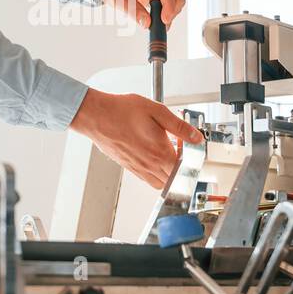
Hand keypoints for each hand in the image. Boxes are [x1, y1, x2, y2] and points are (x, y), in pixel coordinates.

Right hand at [70, 88, 203, 188]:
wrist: (96, 115)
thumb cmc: (121, 111)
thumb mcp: (157, 111)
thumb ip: (179, 127)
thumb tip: (195, 137)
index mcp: (159, 152)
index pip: (184, 166)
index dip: (190, 157)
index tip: (188, 145)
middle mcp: (149, 164)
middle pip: (174, 178)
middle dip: (180, 167)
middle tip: (178, 149)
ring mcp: (137, 168)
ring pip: (160, 182)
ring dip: (168, 173)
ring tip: (166, 154)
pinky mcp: (128, 166)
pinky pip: (147, 179)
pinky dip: (155, 174)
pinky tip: (152, 156)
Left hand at [85, 0, 185, 29]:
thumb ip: (132, 11)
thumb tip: (147, 24)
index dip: (168, 8)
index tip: (164, 22)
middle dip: (170, 13)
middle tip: (157, 26)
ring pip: (175, 1)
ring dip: (168, 14)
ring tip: (152, 23)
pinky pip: (169, 3)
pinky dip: (164, 13)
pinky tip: (152, 18)